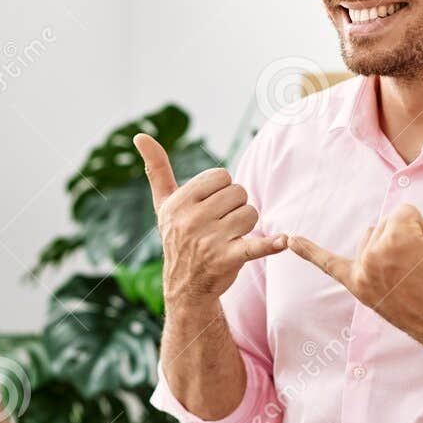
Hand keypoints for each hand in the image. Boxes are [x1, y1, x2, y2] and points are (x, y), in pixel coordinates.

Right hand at [135, 133, 286, 309]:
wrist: (185, 287)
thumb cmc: (177, 237)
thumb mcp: (163, 205)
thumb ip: (156, 169)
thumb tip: (140, 135)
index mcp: (178, 202)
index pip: (221, 176)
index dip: (221, 190)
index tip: (210, 207)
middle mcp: (191, 220)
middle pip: (239, 192)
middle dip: (235, 207)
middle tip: (221, 225)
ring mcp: (210, 240)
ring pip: (251, 213)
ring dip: (247, 225)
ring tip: (230, 237)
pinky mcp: (229, 259)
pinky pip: (256, 246)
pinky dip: (270, 245)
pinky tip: (283, 241)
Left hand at [288, 164, 422, 353]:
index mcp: (395, 238)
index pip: (404, 212)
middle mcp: (372, 255)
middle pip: (386, 224)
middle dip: (408, 238)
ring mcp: (362, 274)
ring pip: (371, 239)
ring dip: (390, 248)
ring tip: (411, 275)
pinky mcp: (358, 288)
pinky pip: (328, 264)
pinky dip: (309, 252)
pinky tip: (288, 240)